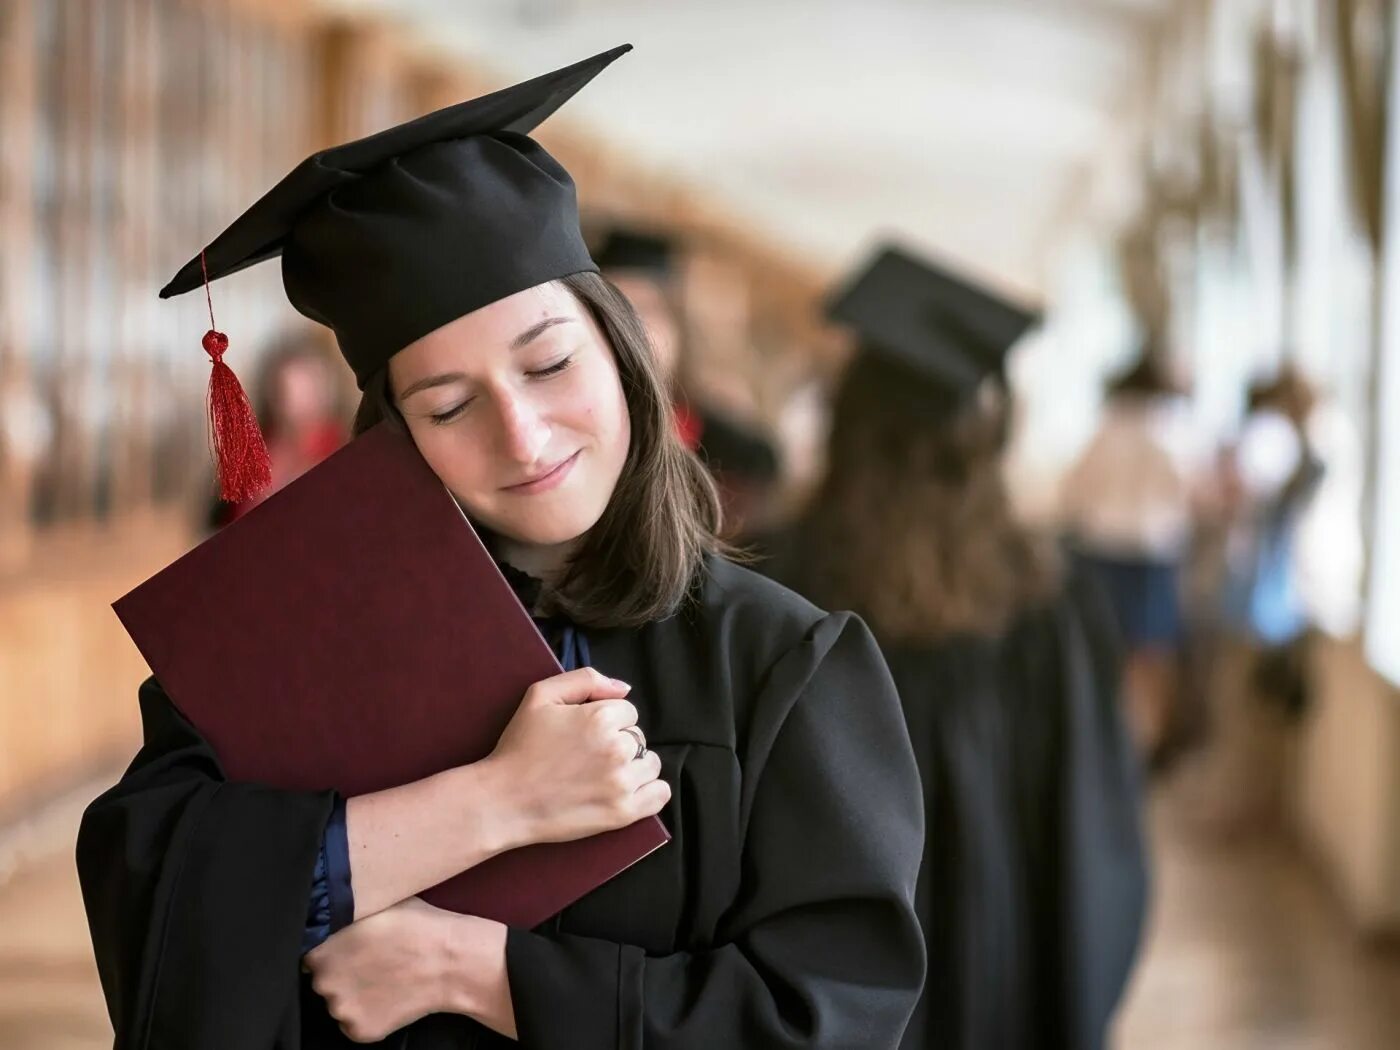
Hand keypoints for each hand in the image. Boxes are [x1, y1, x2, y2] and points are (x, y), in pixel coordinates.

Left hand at [304, 897, 454, 1042]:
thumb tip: (331, 916)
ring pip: (340, 1003)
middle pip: (324, 982)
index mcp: (323, 952)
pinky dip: (368, 1014)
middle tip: (372, 964)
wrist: (449, 961)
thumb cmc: (417, 925)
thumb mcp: (375, 906)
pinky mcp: (360, 1031)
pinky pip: (355, 1023)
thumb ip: (345, 917)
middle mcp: (325, 984)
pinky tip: (389, 996)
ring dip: (355, 995)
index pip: (312, 957)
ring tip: (385, 980)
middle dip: (343, 974)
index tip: (351, 951)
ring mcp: (342, 1011)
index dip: (333, 953)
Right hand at [480, 667, 669, 846]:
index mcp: (600, 717)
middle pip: (639, 737)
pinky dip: (649, 791)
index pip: (627, 710)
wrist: (503, 800)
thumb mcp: (541, 695)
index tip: (585, 734)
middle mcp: (616, 748)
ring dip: (634, 766)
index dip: (607, 720)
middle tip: (588, 757)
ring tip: (604, 775)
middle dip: (619, 742)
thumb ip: (585, 680)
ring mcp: (622, 783)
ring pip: (651, 764)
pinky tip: (627, 790)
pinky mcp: (623, 813)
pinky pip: (659, 795)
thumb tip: (624, 688)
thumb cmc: (519, 747)